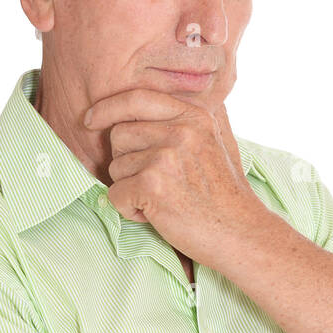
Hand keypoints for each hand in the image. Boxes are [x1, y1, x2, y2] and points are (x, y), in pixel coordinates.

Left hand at [84, 89, 268, 264]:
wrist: (241, 233)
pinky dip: (130, 210)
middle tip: (156, 183)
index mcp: (194, 117)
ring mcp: (166, 157)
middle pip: (120, 135)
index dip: (108, 108)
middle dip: (127, 162)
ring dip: (131, 189)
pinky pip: (115, 194)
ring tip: (163, 200)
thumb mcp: (216, 143)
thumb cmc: (225, 195)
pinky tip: (158, 215)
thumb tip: (149, 104)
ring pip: (115, 167)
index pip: (137, 98)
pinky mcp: (152, 185)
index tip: (91, 120)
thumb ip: (187, 121)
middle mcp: (181, 131)